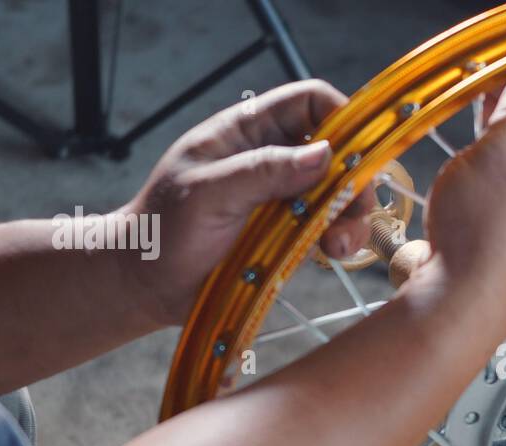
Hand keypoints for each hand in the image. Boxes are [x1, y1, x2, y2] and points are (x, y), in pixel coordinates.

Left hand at [117, 80, 376, 325]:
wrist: (144, 284)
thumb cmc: (162, 229)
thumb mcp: (207, 192)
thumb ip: (262, 170)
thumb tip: (324, 154)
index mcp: (248, 131)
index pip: (309, 102)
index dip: (343, 117)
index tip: (361, 152)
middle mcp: (273, 158)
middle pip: (338, 151)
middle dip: (355, 179)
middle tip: (354, 211)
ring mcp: (285, 198)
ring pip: (341, 194)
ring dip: (352, 217)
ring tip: (338, 246)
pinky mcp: (290, 235)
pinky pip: (330, 229)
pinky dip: (341, 241)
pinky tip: (330, 255)